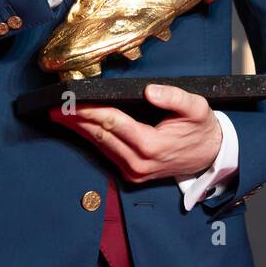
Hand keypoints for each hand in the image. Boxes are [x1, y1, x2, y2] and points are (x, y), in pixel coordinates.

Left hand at [48, 84, 221, 181]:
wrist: (209, 156)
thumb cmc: (201, 129)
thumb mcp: (197, 107)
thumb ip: (174, 97)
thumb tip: (150, 91)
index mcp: (152, 145)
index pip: (113, 122)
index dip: (91, 110)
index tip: (73, 100)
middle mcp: (139, 162)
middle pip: (100, 135)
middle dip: (77, 119)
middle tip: (56, 105)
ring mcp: (134, 171)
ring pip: (99, 146)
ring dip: (79, 129)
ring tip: (60, 114)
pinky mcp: (131, 175)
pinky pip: (106, 153)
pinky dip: (91, 138)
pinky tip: (79, 127)